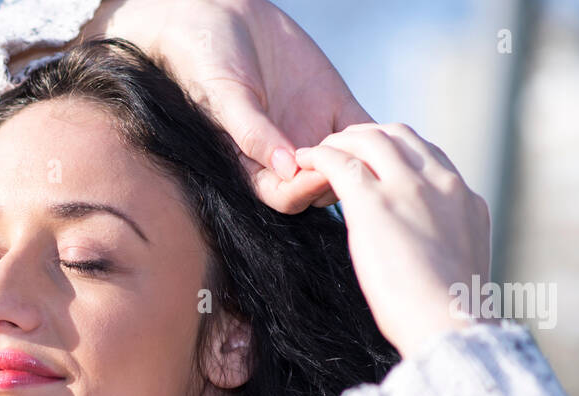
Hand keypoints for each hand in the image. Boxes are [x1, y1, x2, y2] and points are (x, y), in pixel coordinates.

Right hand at [76, 0, 372, 212]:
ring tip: (362, 141)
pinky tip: (371, 126)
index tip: (320, 173)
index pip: (285, 196)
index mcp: (252, 165)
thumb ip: (251, 134)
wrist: (217, 15)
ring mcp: (310, 131)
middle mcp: (283, 156)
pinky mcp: (332, 104)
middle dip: (337, 179)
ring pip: (345, 164)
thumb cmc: (205, 59)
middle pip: (319, 189)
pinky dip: (373, 132)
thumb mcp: (224, 96)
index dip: (304, 190)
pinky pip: (360, 127)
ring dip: (357, 158)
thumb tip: (285, 169)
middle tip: (349, 158)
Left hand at [293, 123, 492, 358]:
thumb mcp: (461, 264)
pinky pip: (341, 163)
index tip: (376, 162)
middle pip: (400, 135)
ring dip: (341, 141)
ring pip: (370, 140)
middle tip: (340, 148)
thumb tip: (431, 255)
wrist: (449, 323)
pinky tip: (304, 163)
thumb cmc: (450, 313)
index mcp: (466, 198)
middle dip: (366, 136)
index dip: (398, 151)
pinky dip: (320, 156)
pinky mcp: (374, 203)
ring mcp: (408, 188)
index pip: (429, 155)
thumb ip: (446, 244)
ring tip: (317, 153)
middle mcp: (441, 183)